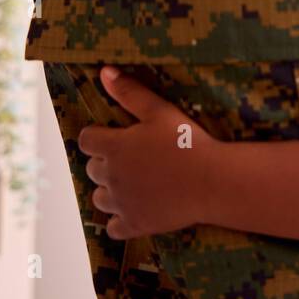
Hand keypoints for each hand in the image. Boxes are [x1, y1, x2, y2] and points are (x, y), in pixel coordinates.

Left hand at [77, 67, 217, 239]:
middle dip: (106, 163)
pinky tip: (136, 209)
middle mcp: (110, 176)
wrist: (212, 181)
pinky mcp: (135, 224)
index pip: (86, 140)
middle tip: (133, 159)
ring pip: (100, 198)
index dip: (98, 137)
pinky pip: (114, 227)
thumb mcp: (160, 111)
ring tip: (135, 184)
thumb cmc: (188, 143)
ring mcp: (121, 203)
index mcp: (113, 147)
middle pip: (92, 170)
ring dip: (111, 191)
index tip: (116, 137)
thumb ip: (130, 93)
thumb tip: (104, 72)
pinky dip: (120, 220)